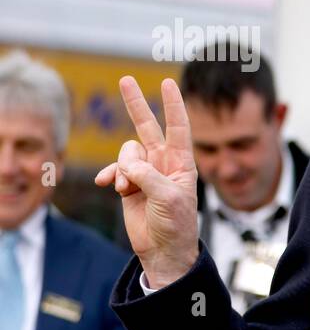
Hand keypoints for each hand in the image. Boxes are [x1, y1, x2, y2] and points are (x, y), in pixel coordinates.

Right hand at [94, 76, 198, 288]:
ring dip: (122, 168)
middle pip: (147, 127)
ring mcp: (145, 173)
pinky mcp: (129, 185)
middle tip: (125, 79)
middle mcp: (163, 163)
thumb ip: (148, 176)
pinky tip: (108, 185)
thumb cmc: (176, 225)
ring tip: (127, 189)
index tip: (168, 83)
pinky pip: (114, 169)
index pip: (178, 127)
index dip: (172, 105)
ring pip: (126, 153)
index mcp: (181, 163)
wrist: (164, 250)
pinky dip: (110, 175)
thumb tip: (126, 163)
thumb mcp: (168, 198)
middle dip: (136, 104)